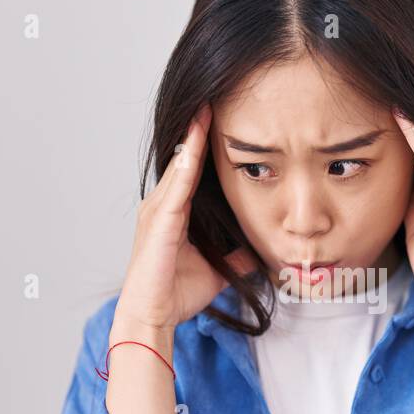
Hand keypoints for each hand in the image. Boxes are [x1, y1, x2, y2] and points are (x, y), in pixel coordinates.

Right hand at [113, 102, 258, 344]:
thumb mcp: (219, 268)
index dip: (203, 145)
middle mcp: (161, 206)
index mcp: (173, 214)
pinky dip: (187, 160)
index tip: (219, 119)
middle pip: (183, 159)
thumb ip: (237, 256)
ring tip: (206, 106)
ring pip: (179, 164)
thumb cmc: (177, 295)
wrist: (152, 317)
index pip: (191, 171)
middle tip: (213, 96)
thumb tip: (260, 251)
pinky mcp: (160, 220)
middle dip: (196, 130)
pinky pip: (178, 184)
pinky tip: (197, 140)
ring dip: (192, 135)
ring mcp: (157, 210)